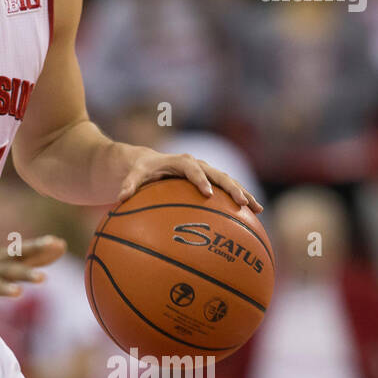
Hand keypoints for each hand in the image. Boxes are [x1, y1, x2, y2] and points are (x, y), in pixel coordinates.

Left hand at [116, 148, 262, 212]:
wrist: (150, 162)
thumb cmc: (141, 170)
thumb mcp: (133, 175)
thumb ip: (129, 185)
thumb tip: (120, 198)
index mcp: (180, 162)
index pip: (192, 169)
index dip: (200, 180)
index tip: (207, 193)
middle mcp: (198, 165)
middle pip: (218, 174)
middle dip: (231, 188)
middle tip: (241, 202)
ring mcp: (207, 173)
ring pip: (229, 182)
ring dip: (243, 194)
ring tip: (257, 209)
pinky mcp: (212, 182)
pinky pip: (228, 191)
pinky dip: (240, 200)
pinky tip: (254, 216)